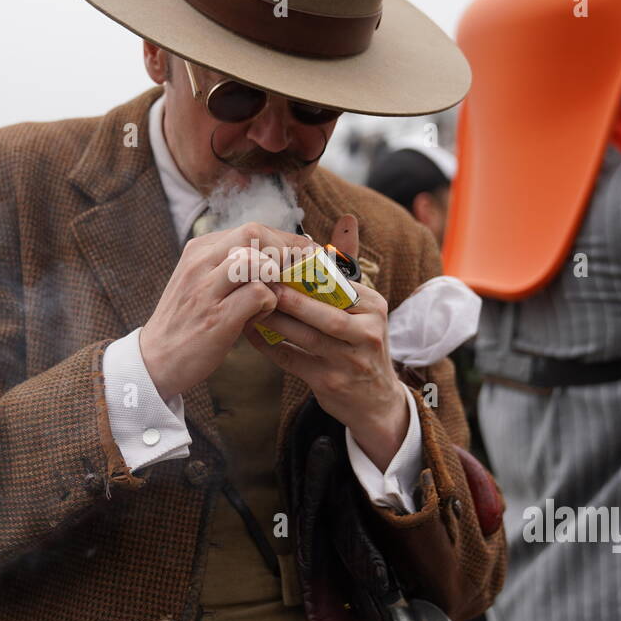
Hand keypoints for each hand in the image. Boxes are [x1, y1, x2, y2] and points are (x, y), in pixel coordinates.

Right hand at [140, 222, 312, 400]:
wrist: (155, 360)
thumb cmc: (188, 321)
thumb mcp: (202, 282)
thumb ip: (231, 266)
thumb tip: (277, 257)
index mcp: (199, 250)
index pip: (251, 228)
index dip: (284, 240)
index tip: (302, 254)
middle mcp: (200, 263)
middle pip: (254, 233)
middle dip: (284, 252)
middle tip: (296, 273)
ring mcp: (206, 289)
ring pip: (256, 260)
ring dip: (274, 280)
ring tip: (269, 300)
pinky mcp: (216, 317)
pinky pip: (259, 295)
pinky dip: (268, 306)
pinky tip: (256, 319)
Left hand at [244, 214, 409, 470]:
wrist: (374, 400)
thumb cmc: (360, 342)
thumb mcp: (364, 306)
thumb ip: (349, 266)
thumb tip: (347, 219)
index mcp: (373, 307)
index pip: (334, 285)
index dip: (302, 272)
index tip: (272, 258)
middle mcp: (366, 333)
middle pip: (319, 311)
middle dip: (285, 296)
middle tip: (254, 279)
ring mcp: (349, 361)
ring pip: (303, 335)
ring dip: (271, 319)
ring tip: (246, 302)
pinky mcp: (330, 382)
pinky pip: (291, 359)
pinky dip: (268, 345)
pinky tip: (248, 332)